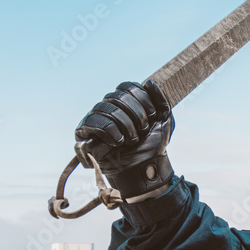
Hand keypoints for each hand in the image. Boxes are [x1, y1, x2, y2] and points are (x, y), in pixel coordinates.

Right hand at [75, 80, 174, 200]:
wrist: (147, 167)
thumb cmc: (154, 144)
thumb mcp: (165, 120)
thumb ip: (161, 99)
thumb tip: (148, 82)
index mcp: (126, 102)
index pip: (127, 86)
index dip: (142, 100)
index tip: (153, 116)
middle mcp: (108, 107)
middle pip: (117, 96)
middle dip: (136, 115)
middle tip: (143, 131)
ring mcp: (95, 118)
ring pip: (105, 108)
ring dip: (125, 126)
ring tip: (132, 140)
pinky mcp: (84, 132)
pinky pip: (92, 122)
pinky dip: (109, 132)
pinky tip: (118, 142)